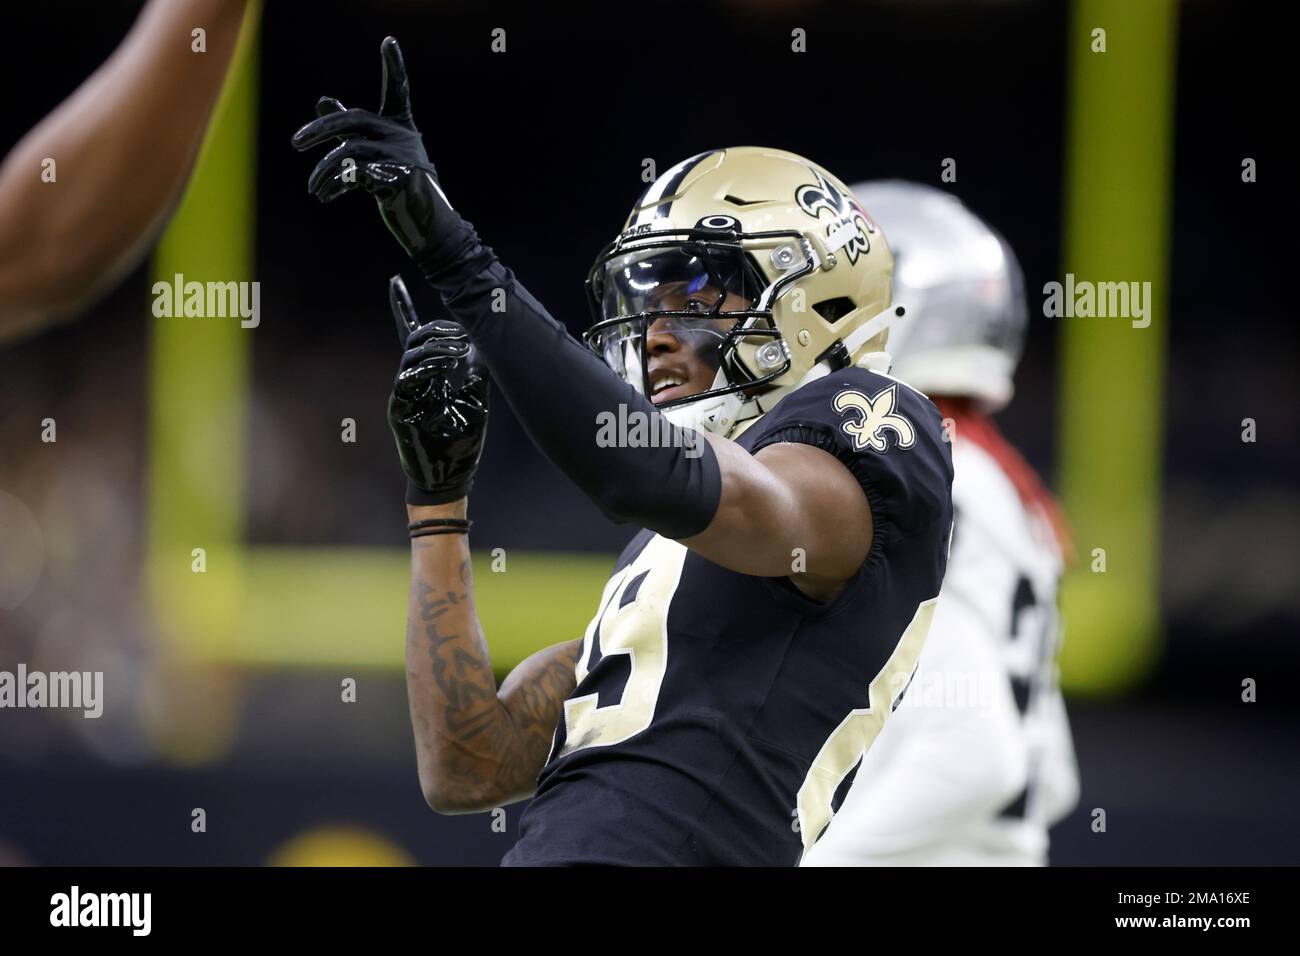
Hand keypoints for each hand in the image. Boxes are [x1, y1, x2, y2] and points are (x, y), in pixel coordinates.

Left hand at [290, 37, 472, 264]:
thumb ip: (348, 129)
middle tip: (296, 142)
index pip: (398, 91)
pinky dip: (335, 186)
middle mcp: (403, 137)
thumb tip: (322, 100)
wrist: (427, 226)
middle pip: (354, 121)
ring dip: (323, 172)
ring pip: (349, 153)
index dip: (394, 67)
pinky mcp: (398, 179)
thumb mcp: (374, 154)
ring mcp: (403, 157)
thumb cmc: (399, 189)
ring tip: (313, 189)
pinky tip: (326, 197)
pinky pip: (354, 175)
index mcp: (401, 127)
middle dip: (321, 130)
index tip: (389, 41)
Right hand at [386, 275, 489, 503]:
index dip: (400, 308)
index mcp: (427, 377)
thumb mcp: (476, 402)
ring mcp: (403, 395)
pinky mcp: (399, 410)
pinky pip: (406, 379)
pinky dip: (426, 368)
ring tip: (458, 350)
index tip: (394, 282)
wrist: (450, 479)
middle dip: (437, 330)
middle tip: (462, 337)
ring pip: (411, 355)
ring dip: (436, 347)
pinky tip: (444, 367)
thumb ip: (476, 373)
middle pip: (414, 339)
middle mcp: (412, 382)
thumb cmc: (462, 446)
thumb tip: (483, 345)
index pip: (413, 336)